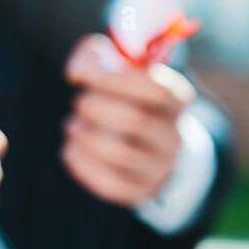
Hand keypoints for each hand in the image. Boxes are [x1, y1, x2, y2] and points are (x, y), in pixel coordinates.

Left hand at [62, 34, 196, 206]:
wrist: (148, 144)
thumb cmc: (126, 97)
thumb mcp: (116, 67)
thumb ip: (95, 57)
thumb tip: (76, 72)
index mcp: (177, 99)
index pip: (157, 88)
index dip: (116, 81)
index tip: (88, 77)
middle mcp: (174, 135)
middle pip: (134, 120)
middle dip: (95, 108)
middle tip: (80, 102)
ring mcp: (161, 167)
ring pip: (120, 154)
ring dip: (85, 136)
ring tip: (74, 126)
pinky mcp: (142, 191)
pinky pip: (110, 183)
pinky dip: (82, 164)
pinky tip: (71, 149)